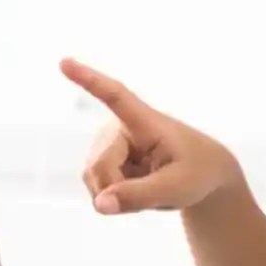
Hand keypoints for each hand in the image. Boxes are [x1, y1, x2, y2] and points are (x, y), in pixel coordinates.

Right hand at [60, 58, 240, 213]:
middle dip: (118, 190)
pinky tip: (136, 191)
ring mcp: (108, 145)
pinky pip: (97, 190)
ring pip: (94, 180)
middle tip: (150, 195)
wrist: (201, 177)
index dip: (89, 80)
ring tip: (148, 188)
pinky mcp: (103, 161)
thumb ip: (139, 195)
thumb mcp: (176, 189)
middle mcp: (119, 128)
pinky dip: (115, 199)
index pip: (114, 96)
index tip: (64, 62)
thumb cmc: (196, 173)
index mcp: (144, 121)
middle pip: (100, 166)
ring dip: (118, 196)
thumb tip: (99, 204)